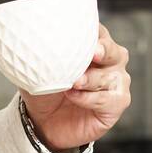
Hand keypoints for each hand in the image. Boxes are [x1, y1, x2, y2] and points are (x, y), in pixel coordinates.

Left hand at [20, 23, 129, 152]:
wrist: (44, 122)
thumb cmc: (46, 90)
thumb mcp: (38, 69)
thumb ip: (41, 54)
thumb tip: (34, 40)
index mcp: (94, 46)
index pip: (97, 32)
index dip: (92, 30)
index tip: (81, 31)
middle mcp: (111, 61)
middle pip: (114, 51)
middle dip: (104, 50)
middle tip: (93, 52)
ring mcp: (117, 82)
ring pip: (109, 77)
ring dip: (90, 79)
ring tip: (73, 82)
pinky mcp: (117, 103)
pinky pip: (107, 99)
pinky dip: (88, 98)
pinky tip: (73, 96)